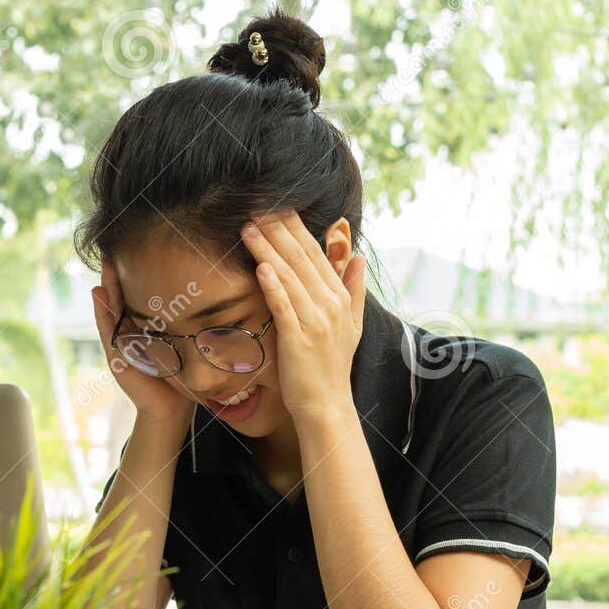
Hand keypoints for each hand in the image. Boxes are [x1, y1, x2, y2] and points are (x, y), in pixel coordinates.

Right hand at [92, 260, 191, 427]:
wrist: (169, 409)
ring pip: (110, 310)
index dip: (133, 278)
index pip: (135, 299)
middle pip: (119, 300)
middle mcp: (129, 335)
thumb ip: (183, 326)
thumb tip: (198, 300)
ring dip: (106, 288)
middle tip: (114, 253)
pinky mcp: (116, 356)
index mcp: (144, 331)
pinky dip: (102, 311)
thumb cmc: (180, 379)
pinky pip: (107, 329)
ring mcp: (120, 344)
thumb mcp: (182, 346)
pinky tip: (99, 293)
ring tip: (106, 266)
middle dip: (116, 277)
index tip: (136, 254)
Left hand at [240, 210, 366, 420]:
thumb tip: (359, 257)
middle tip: (256, 205)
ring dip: (268, 249)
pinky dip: (273, 286)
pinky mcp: (299, 338)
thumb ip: (353, 288)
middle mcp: (329, 304)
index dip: (295, 228)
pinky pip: (284, 306)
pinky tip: (261, 267)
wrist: (327, 403)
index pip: (315, 253)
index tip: (276, 206)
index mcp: (339, 297)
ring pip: (289, 276)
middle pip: (301, 257)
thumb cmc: (332, 365)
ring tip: (248, 227)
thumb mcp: (352, 324)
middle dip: (277, 229)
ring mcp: (315, 321)